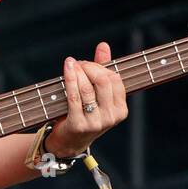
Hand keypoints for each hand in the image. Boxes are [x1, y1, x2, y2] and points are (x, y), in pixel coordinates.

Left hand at [46, 42, 127, 157]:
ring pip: (87, 88)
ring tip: (71, 65)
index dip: (100, 67)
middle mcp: (111, 117)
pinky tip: (67, 68)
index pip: (116, 80)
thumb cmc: (84, 114)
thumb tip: (103, 45)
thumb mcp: (97, 95)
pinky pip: (74, 97)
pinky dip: (70, 79)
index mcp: (121, 110)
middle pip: (104, 81)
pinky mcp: (79, 125)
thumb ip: (102, 70)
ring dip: (77, 72)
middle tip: (78, 64)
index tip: (87, 64)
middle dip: (89, 67)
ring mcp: (96, 123)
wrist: (69, 143)